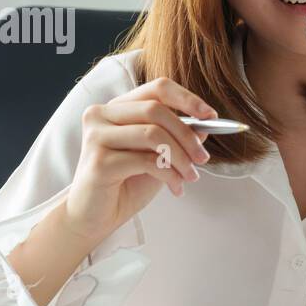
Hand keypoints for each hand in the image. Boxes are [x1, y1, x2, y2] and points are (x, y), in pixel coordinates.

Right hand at [63, 77, 216, 242]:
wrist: (95, 217)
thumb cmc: (126, 183)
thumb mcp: (158, 155)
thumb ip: (176, 137)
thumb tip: (204, 125)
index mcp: (117, 108)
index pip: (157, 89)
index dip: (187, 99)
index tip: (210, 116)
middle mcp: (101, 115)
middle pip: (156, 110)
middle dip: (187, 136)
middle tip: (203, 158)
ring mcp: (96, 137)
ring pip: (153, 135)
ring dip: (181, 158)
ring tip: (191, 177)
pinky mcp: (99, 162)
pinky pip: (146, 161)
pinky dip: (169, 174)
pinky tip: (175, 188)